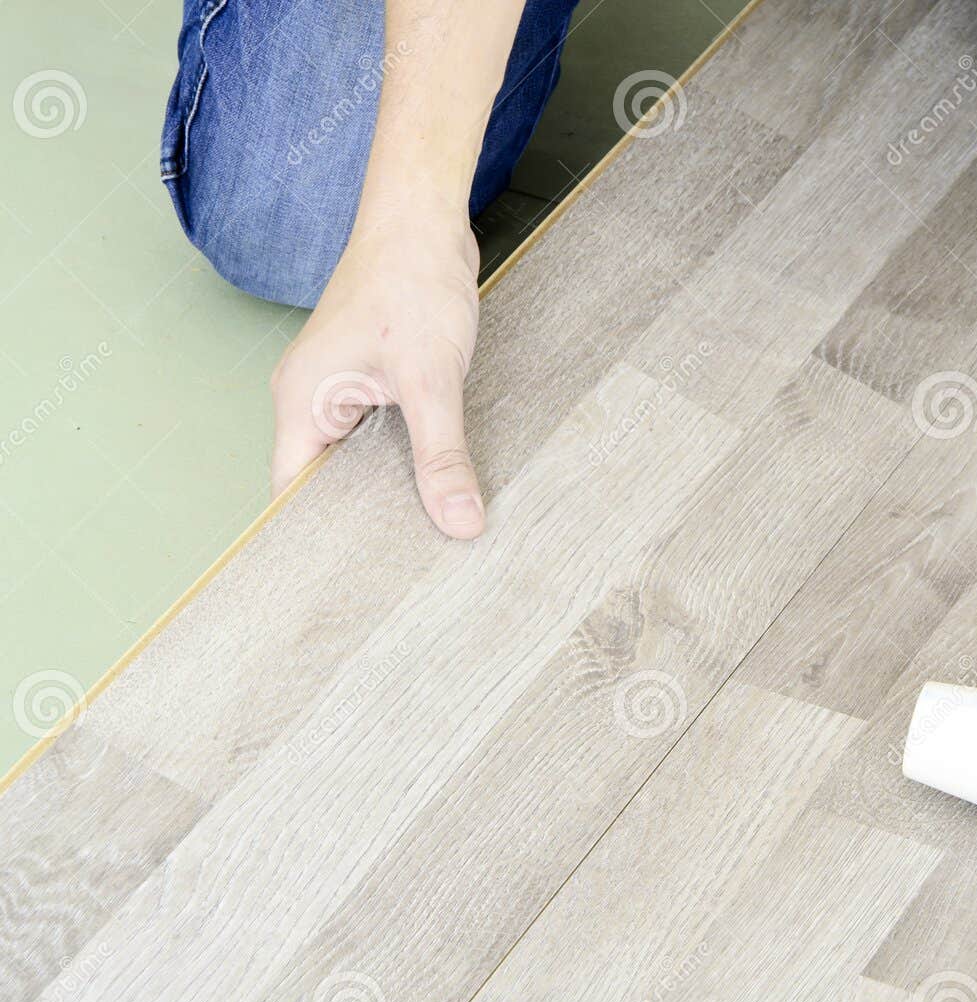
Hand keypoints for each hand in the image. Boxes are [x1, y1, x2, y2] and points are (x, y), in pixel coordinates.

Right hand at [268, 211, 485, 538]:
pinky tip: (439, 484)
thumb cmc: (412, 284)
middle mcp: (310, 402)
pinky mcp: (370, 381)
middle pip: (326, 487)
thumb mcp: (431, 380)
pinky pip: (380, 437)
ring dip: (391, 491)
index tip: (359, 581)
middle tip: (408, 570)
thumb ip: (441, 455)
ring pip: (358, 463)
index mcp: (302, 406)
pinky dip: (406, 461)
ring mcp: (339, 392)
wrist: (423, 222)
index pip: (293, 499)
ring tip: (427, 538)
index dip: (320, 542)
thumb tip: (459, 521)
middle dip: (364, 523)